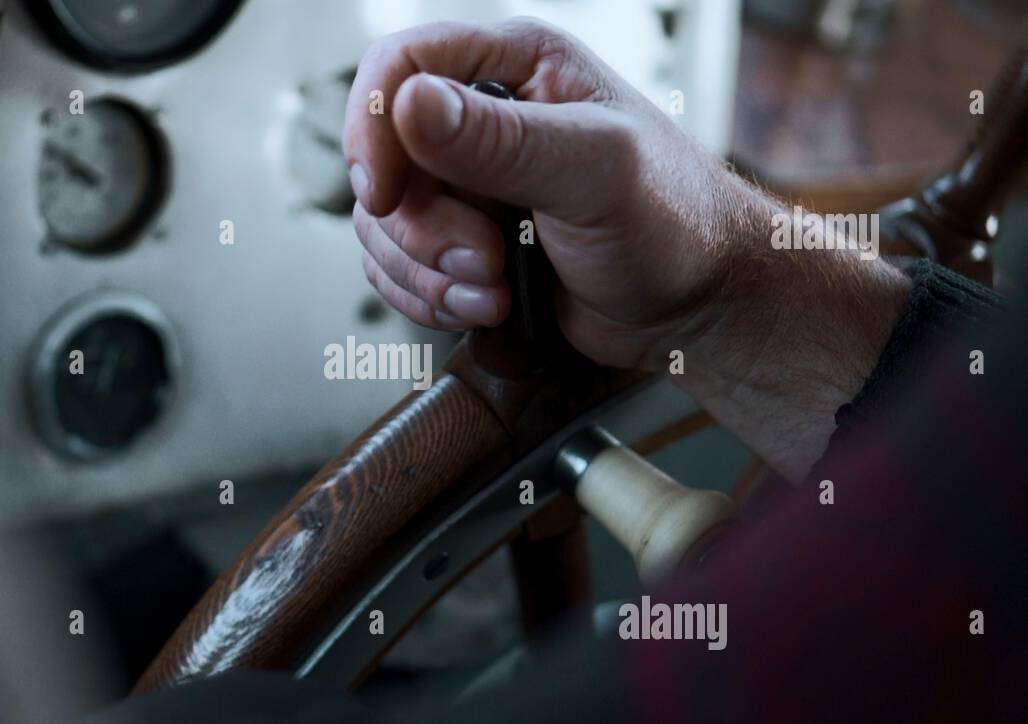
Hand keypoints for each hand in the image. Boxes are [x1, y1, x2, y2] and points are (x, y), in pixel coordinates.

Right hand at [344, 18, 911, 479]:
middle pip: (386, 161)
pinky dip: (430, 298)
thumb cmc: (676, 222)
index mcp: (517, 67)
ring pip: (386, 224)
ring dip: (430, 274)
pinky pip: (399, 268)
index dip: (374, 129)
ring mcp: (470, 186)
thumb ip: (503, 139)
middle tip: (487, 261)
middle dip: (423, 230)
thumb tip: (409, 104)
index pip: (401, 66)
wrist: (697, 306)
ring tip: (498, 291)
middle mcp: (483, 119)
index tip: (384, 194)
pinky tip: (485, 306)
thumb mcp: (596, 171)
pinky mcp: (463, 243)